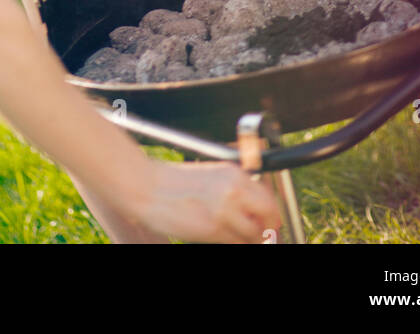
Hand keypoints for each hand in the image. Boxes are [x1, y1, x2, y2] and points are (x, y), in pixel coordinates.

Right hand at [136, 158, 281, 243]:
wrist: (147, 187)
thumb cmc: (174, 183)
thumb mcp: (210, 177)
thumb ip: (234, 190)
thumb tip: (255, 210)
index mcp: (234, 173)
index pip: (269, 198)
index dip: (272, 216)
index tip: (270, 224)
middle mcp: (233, 188)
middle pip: (269, 216)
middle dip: (268, 230)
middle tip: (261, 237)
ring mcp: (224, 209)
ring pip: (254, 234)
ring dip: (250, 241)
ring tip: (238, 239)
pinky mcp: (212, 229)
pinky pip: (237, 244)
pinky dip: (236, 245)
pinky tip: (224, 240)